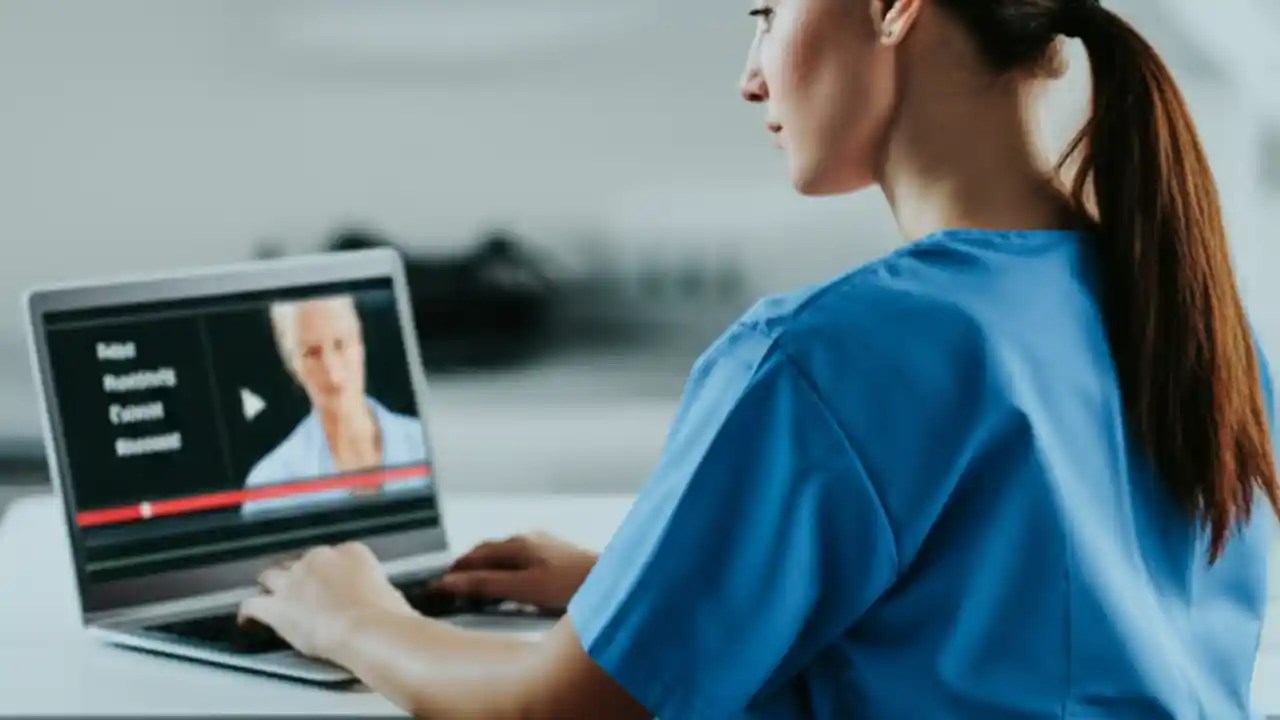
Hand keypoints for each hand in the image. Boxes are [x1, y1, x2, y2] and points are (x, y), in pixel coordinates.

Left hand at [238, 542, 414, 659]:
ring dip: (272, 587)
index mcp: (351, 552)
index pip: (336, 555)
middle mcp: (318, 559)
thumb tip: (377, 599)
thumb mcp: (391, 593)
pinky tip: (248, 621)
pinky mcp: (276, 606)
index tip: (334, 585)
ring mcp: (294, 581)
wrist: (366, 629)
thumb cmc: (387, 615)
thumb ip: (376, 590)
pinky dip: (249, 613)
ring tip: (272, 599)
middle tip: (306, 596)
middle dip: (301, 577)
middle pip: (300, 563)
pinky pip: (252, 604)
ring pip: (271, 576)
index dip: (331, 572)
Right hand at [432, 533, 596, 610]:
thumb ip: (488, 584)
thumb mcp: (524, 588)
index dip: (456, 570)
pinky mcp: (560, 558)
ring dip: (490, 568)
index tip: (440, 585)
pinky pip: (525, 562)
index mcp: (520, 543)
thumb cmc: (575, 585)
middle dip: (470, 566)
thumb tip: (454, 581)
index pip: (476, 554)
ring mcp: (548, 547)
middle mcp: (532, 539)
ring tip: (477, 585)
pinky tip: (514, 586)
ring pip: (509, 556)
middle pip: (491, 552)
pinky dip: (509, 572)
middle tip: (453, 584)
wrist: (617, 581)